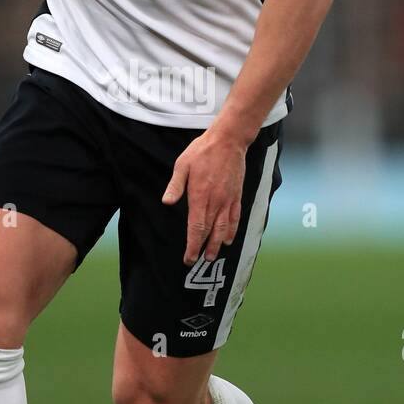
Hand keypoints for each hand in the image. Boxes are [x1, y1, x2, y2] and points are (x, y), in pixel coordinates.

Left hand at [161, 126, 247, 264]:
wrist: (228, 141)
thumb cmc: (202, 151)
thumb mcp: (182, 165)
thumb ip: (175, 186)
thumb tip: (167, 202)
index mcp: (200, 196)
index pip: (196, 228)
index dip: (192, 245)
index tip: (188, 257)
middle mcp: (215, 202)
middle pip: (210, 232)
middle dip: (203, 249)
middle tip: (198, 262)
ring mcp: (228, 200)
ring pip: (224, 228)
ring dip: (218, 244)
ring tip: (212, 256)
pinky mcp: (237, 196)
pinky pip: (235, 218)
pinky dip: (232, 230)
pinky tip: (229, 239)